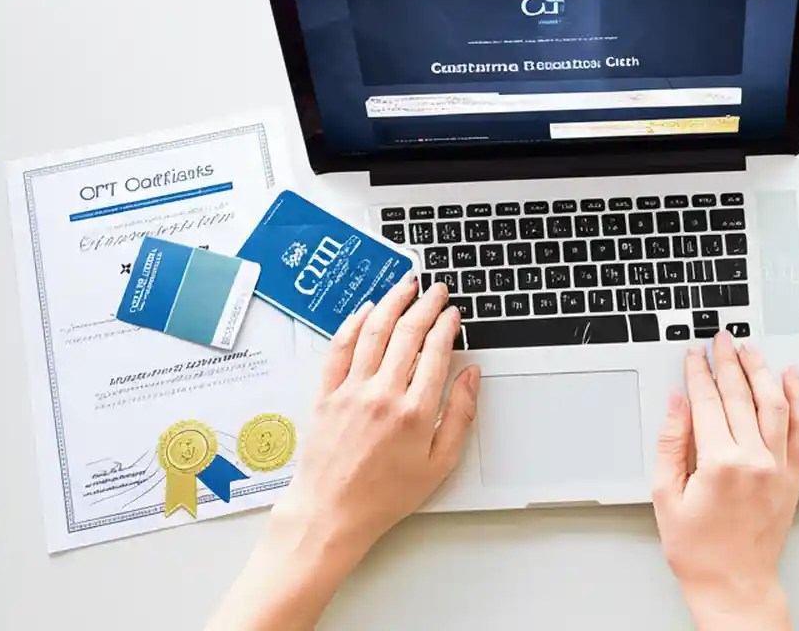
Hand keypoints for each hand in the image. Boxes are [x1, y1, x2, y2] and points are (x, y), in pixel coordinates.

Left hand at [276, 278, 479, 554]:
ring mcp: (351, 391)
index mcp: (415, 411)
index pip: (436, 351)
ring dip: (392, 302)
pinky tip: (365, 309)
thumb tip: (471, 377)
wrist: (331, 513)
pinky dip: (353, 323)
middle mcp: (382, 394)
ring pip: (373, 331)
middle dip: (425, 305)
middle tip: (436, 290)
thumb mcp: (439, 464)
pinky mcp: (326, 394)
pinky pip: (340, 348)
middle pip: (407, 333)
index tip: (453, 314)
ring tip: (405, 285)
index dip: (447, 325)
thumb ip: (460, 415)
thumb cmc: (385, 495)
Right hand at [652, 332, 798, 630]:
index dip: (698, 373)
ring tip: (750, 350)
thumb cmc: (698, 550)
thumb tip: (678, 403)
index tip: (693, 354)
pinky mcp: (792, 475)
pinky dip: (798, 399)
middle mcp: (753, 460)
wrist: (734, 585)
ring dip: (761, 371)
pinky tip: (790, 378)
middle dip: (727, 362)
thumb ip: (671, 443)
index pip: (706, 402)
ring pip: (774, 403)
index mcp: (719, 463)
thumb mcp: (665, 496)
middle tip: (720, 340)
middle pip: (740, 396)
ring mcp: (777, 466)